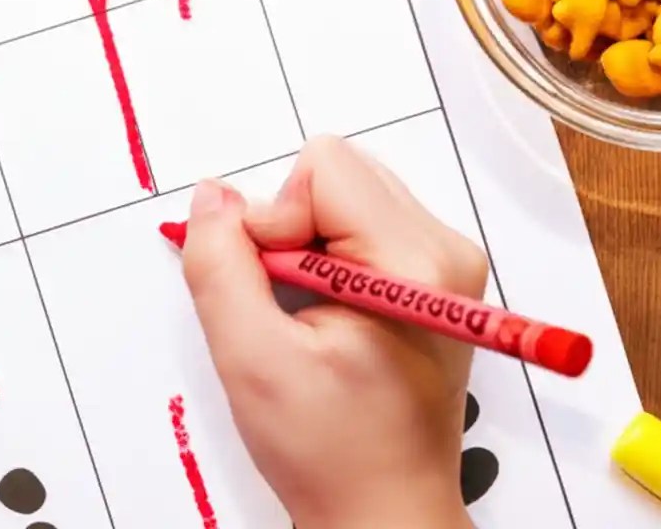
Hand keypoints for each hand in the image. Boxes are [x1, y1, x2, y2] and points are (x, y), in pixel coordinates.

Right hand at [180, 136, 486, 528]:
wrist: (386, 512)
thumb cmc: (333, 453)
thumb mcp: (253, 360)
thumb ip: (220, 264)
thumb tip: (213, 195)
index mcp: (413, 263)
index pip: (325, 166)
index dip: (273, 217)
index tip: (270, 285)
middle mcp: (445, 251)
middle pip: (340, 172)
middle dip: (292, 226)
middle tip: (288, 300)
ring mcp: (446, 264)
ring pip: (348, 194)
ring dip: (308, 243)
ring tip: (310, 313)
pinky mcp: (435, 278)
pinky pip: (364, 225)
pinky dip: (328, 256)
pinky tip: (328, 315)